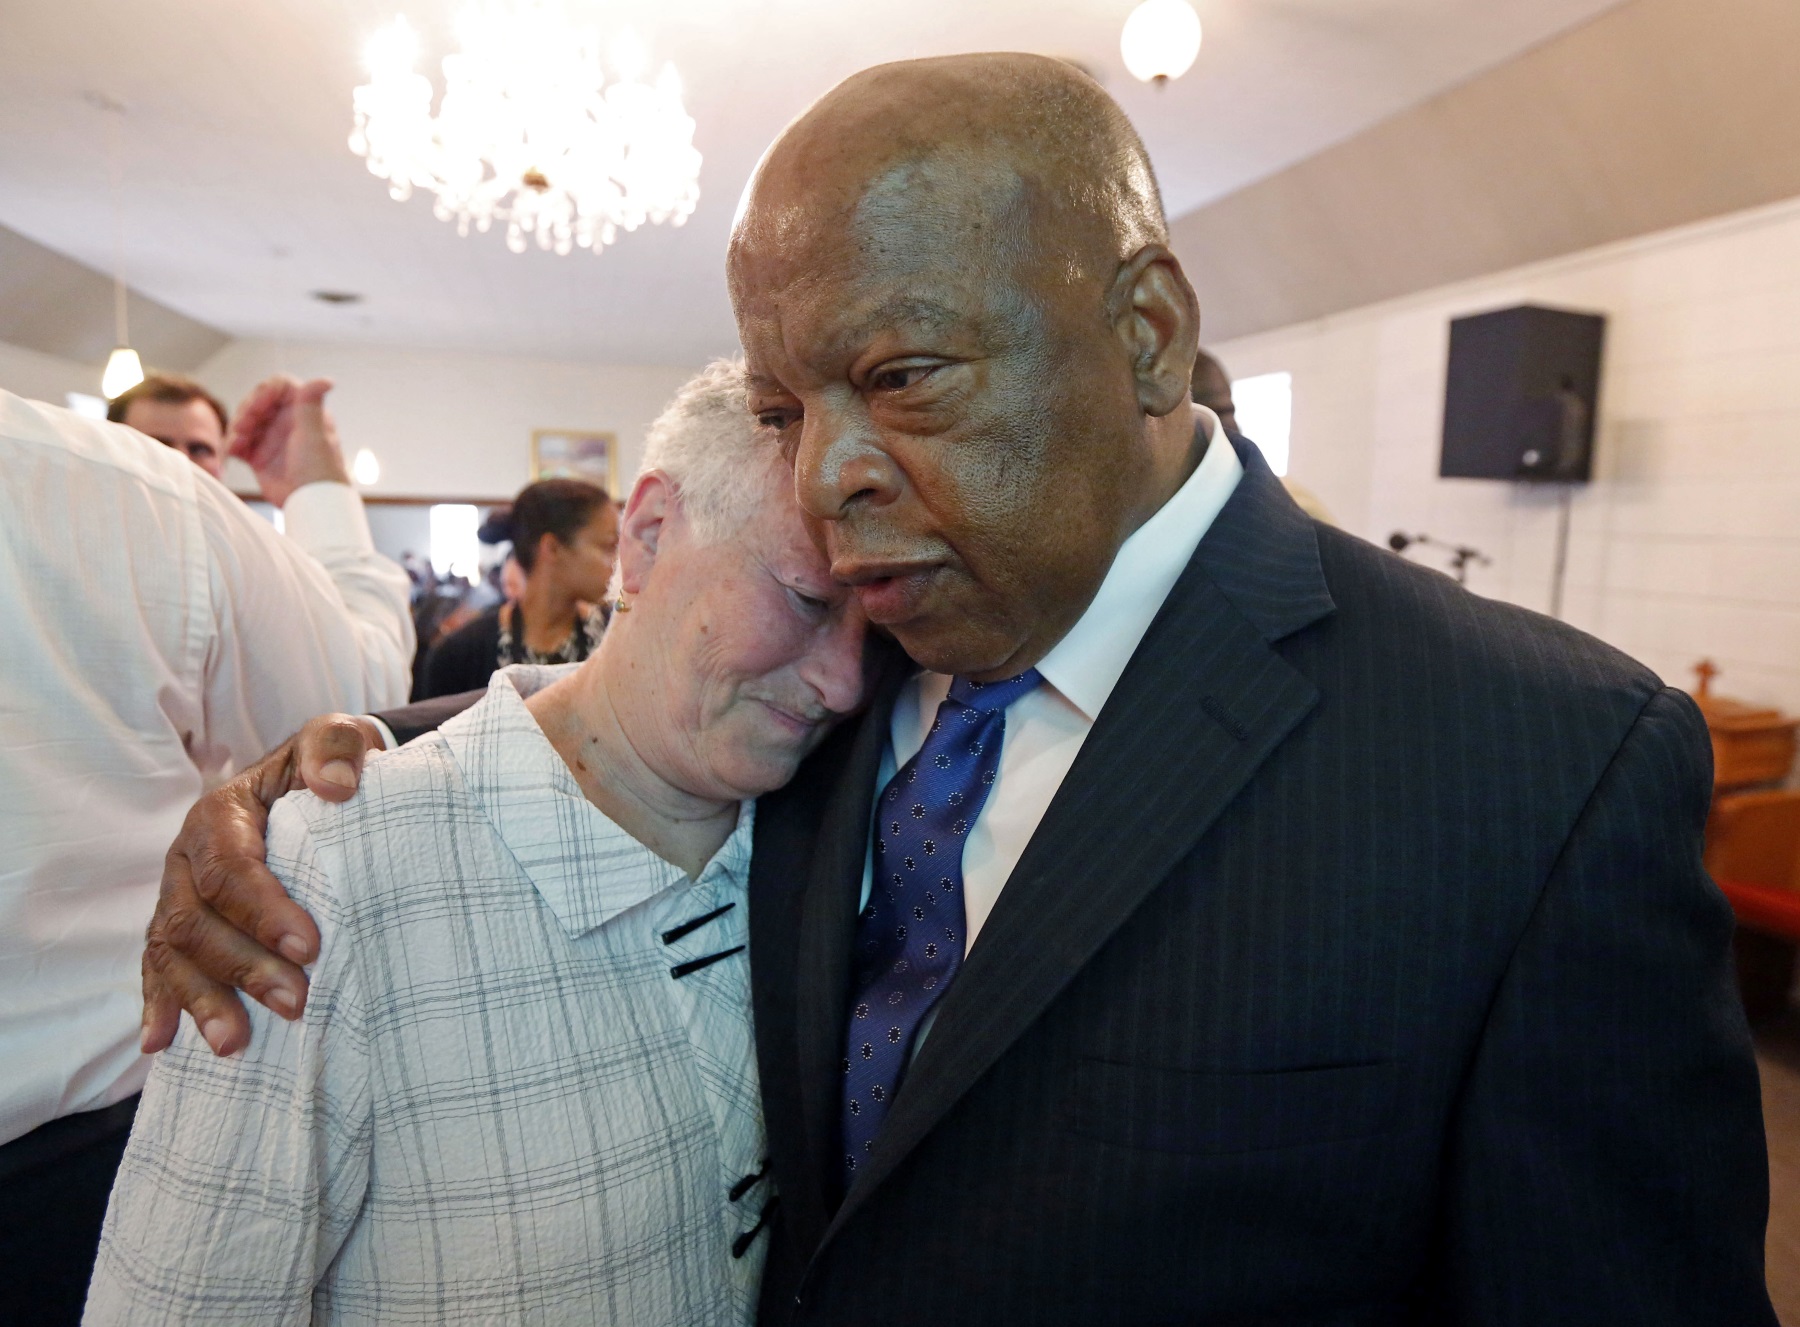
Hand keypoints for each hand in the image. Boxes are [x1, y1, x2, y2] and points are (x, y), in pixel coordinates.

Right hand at [141, 714, 385, 1055]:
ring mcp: (178, 894)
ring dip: (202, 999)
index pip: (232, 867)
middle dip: (242, 965)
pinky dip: (160, 1004)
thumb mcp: (340, 740)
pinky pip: (156, 967)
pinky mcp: (180, 927)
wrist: (315, 784)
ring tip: (235, 1043)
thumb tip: (335, 787)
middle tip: (295, 1002)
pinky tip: (162, 1043)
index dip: (263, 909)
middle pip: (196, 919)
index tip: (309, 945)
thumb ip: (336, 749)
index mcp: (221, 813)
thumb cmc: (330, 767)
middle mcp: (187, 857)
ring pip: (171, 951)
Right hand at [228, 376, 350, 507]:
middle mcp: (286, 421)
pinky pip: (238, 444)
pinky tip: (231, 453)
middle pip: (257, 401)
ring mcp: (271, 438)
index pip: (280, 386)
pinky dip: (231, 445)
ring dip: (236, 429)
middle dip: (247, 411)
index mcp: (304, 411)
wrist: (311, 505)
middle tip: (244, 427)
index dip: (265, 391)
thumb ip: (310, 406)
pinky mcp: (258, 456)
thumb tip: (326, 380)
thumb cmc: (319, 470)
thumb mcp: (314, 435)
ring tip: (238, 443)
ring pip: (245, 421)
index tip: (258, 406)